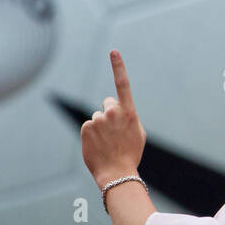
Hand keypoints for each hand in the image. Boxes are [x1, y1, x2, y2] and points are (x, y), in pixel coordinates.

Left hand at [81, 50, 146, 186]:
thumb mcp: (138, 133)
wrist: (117, 173)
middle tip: (114, 132)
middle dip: (110, 113)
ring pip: (97, 117)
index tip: (113, 51)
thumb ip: (129, 116)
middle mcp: (113, 113)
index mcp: (129, 113)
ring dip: (101, 127)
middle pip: (107, 104)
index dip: (118, 66)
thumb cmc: (130, 153)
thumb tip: (117, 108)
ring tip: (107, 143)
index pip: (123, 85)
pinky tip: (98, 145)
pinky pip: (88, 126)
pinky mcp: (86, 128)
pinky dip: (92, 135)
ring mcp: (98, 120)